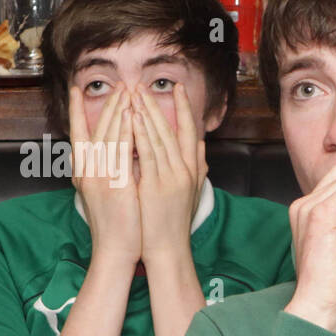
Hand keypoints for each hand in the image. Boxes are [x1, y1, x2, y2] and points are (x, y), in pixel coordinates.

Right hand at [68, 85, 141, 263]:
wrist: (114, 250)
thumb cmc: (115, 224)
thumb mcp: (103, 192)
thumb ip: (104, 170)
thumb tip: (112, 152)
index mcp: (82, 172)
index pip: (78, 133)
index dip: (77, 110)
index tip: (75, 88)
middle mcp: (87, 171)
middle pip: (96, 129)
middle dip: (107, 104)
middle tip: (117, 83)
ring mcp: (99, 177)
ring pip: (109, 135)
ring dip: (119, 111)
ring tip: (127, 91)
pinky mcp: (115, 184)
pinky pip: (121, 151)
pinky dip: (127, 131)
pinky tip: (134, 116)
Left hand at [132, 83, 204, 260]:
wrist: (170, 250)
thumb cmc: (174, 223)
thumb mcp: (191, 192)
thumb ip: (198, 166)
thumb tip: (202, 145)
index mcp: (193, 170)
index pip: (190, 132)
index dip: (184, 109)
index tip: (177, 89)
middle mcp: (186, 170)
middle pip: (173, 130)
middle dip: (159, 105)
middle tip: (145, 85)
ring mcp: (173, 177)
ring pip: (161, 138)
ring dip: (148, 113)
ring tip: (136, 93)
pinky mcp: (158, 186)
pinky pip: (149, 154)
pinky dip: (142, 134)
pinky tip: (134, 118)